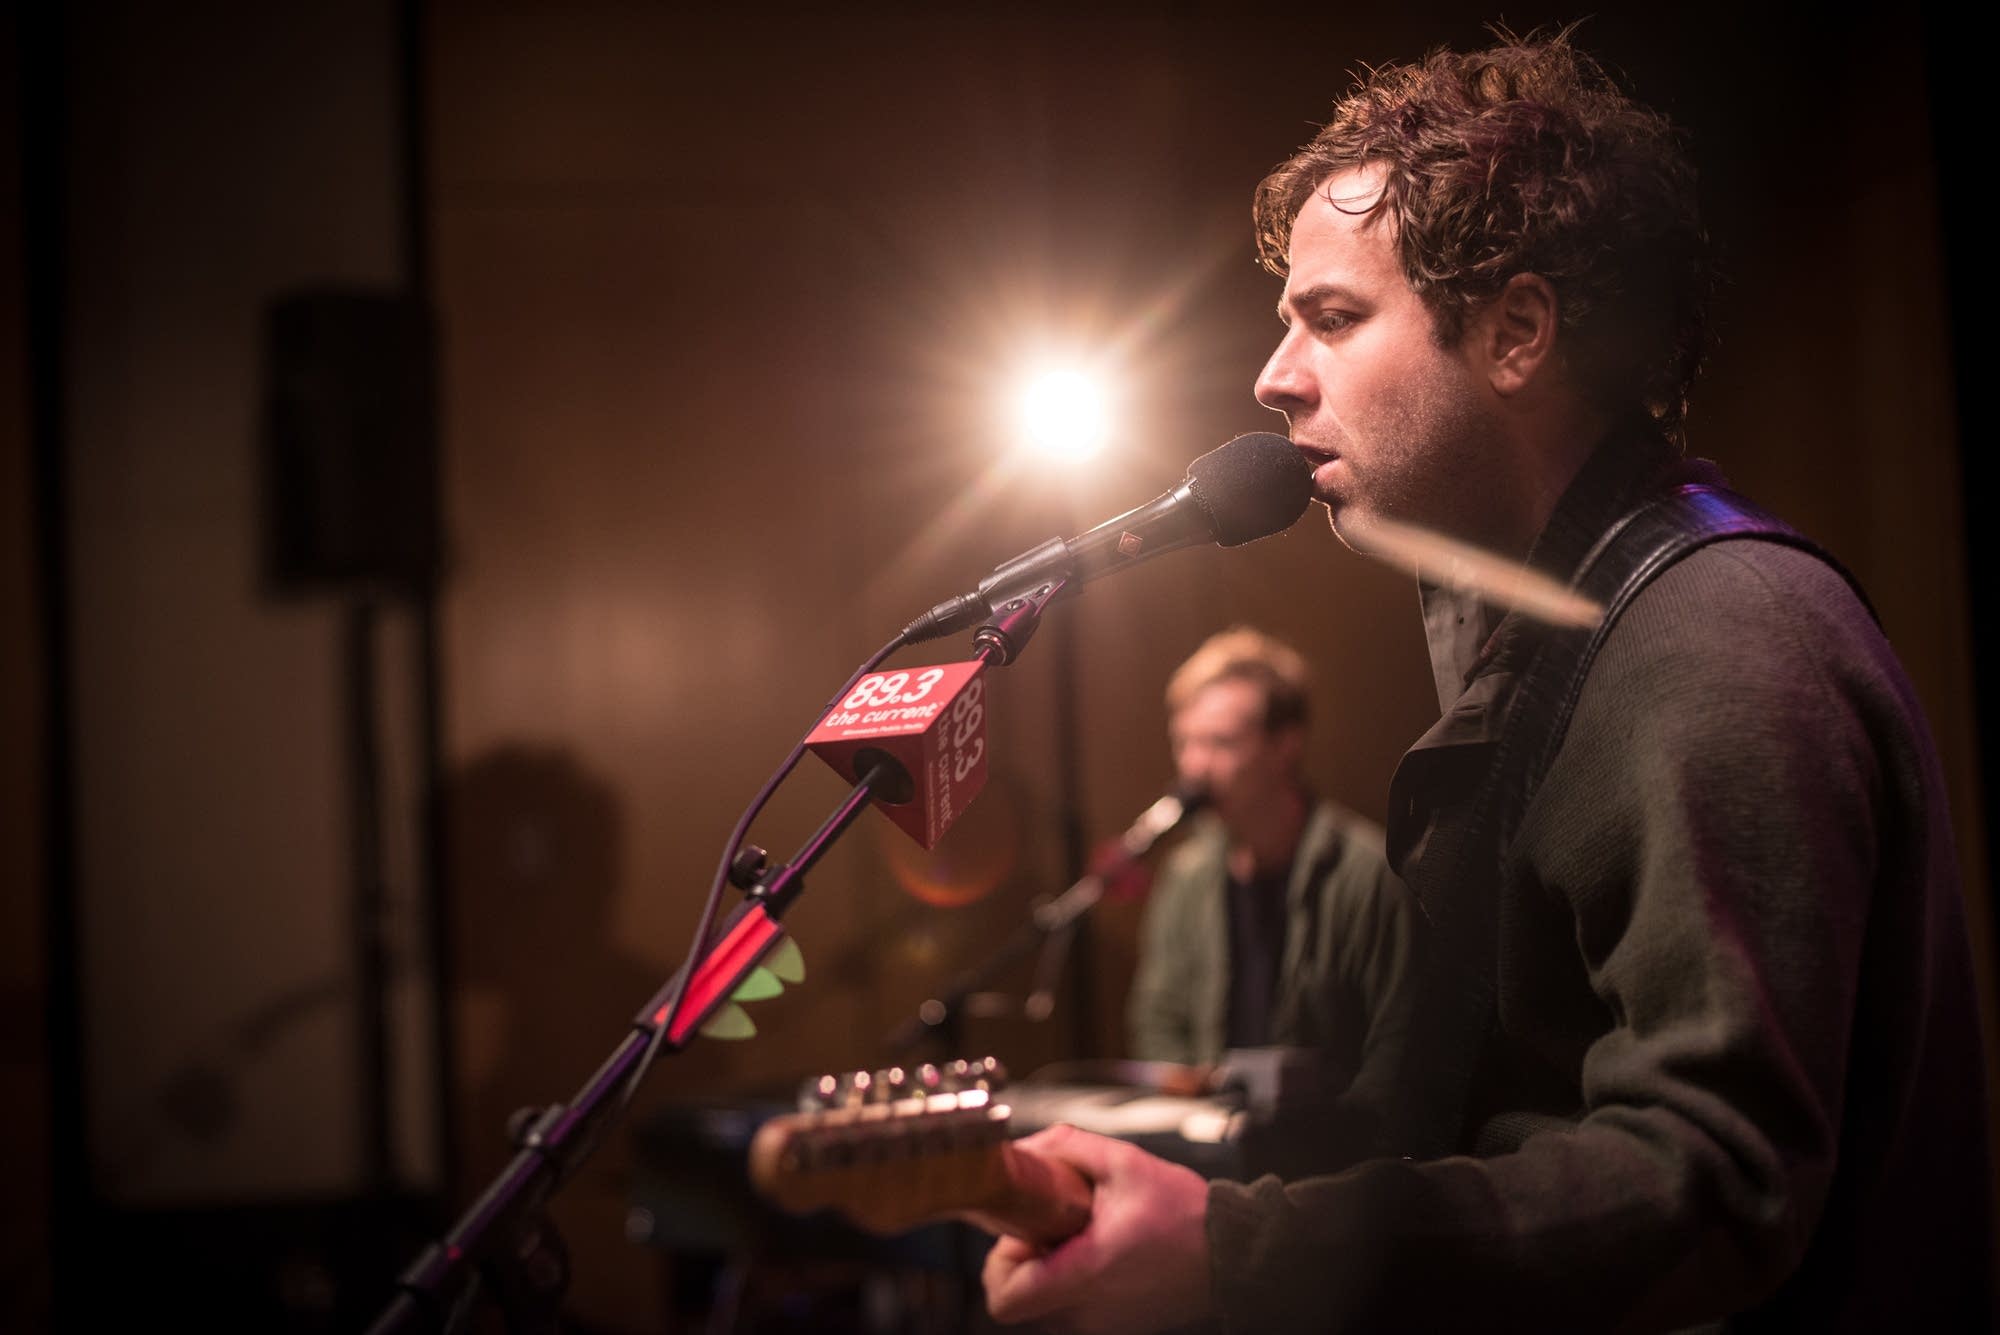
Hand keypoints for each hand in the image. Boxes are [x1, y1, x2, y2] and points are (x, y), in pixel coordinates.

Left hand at [983, 1124, 1213, 1334]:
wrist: (1233, 1252)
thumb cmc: (1184, 1214)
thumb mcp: (1123, 1162)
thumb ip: (1066, 1147)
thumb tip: (1025, 1148)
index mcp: (1084, 1274)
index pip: (1003, 1298)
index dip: (1000, 1262)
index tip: (1024, 1231)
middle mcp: (1087, 1311)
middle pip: (1023, 1295)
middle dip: (1030, 1254)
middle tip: (1060, 1221)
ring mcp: (1102, 1324)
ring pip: (1050, 1299)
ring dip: (1057, 1264)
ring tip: (1092, 1231)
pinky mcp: (1118, 1324)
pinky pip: (1078, 1304)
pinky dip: (1080, 1277)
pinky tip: (1109, 1246)